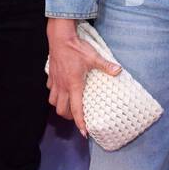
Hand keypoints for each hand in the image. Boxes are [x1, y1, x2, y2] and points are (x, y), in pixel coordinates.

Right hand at [46, 18, 121, 137]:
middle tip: (77, 116)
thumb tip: (118, 71)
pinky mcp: (51, 76)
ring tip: (68, 105)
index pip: (76, 109)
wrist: (60, 37)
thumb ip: (106, 66)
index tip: (84, 132)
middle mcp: (63, 86)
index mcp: (74, 85)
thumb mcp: (94, 57)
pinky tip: (61, 91)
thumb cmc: (76, 48)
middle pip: (61, 110)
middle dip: (69, 116)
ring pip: (53, 102)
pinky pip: (50, 90)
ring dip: (60, 106)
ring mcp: (55, 82)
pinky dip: (55, 94)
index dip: (80, 123)